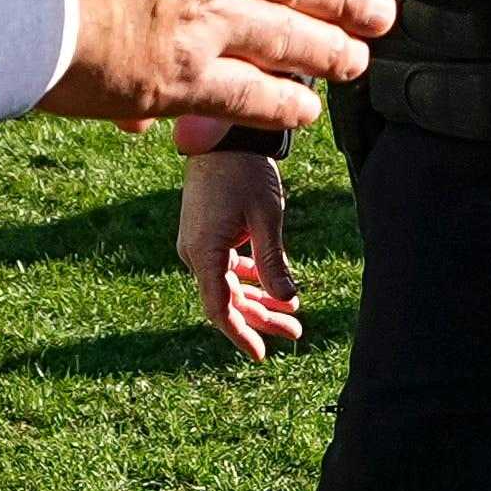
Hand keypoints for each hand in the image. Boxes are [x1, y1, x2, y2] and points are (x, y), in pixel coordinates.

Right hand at [179, 149, 300, 357]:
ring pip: (229, 284)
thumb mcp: (266, 218)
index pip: (219, 308)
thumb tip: (288, 300)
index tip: (260, 355)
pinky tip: (273, 284)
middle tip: (296, 332)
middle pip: (228, 300)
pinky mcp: (204, 233)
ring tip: (292, 313)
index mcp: (204, 251)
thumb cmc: (245, 172)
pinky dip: (249, 277)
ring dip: (259, 299)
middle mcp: (194, 252)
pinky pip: (226, 266)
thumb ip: (274, 262)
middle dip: (261, 318)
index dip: (240, 334)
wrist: (223, 135)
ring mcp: (197, 243)